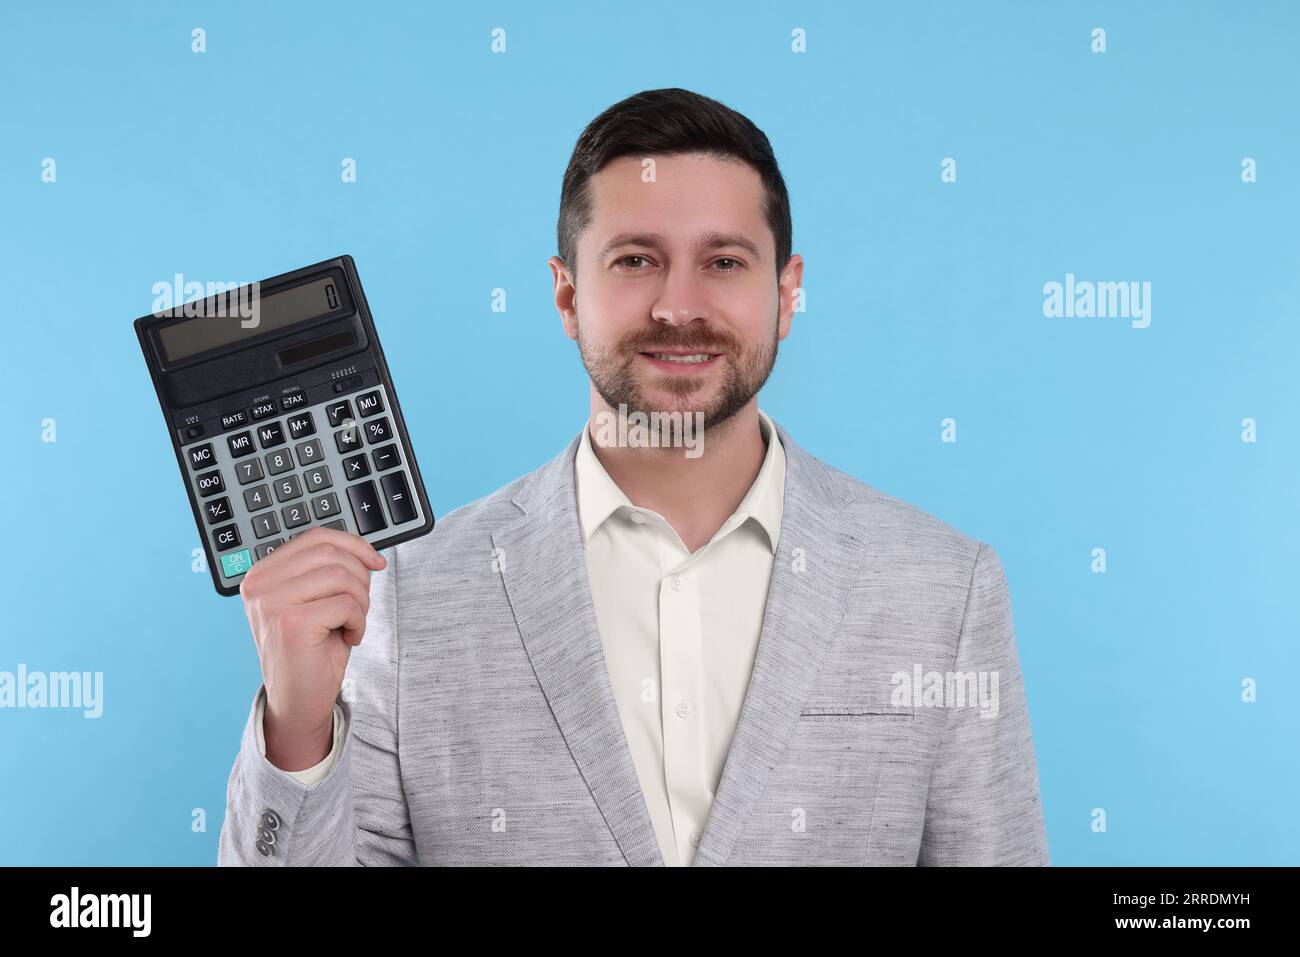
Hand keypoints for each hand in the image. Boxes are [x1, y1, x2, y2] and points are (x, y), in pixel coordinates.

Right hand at [238, 526, 386, 770]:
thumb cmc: (311, 651)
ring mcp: (271, 602)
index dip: (354, 544)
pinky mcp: (291, 622)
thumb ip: (326, 571)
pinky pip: (346, 604)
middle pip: (330, 553)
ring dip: (360, 601)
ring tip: (351, 623)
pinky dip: (359, 621)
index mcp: (262, 574)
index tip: (376, 561)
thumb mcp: (315, 601)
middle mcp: (259, 584)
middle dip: (359, 578)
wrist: (297, 701)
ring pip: (341, 576)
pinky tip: (349, 639)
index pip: (315, 537)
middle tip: (359, 606)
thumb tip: (363, 550)